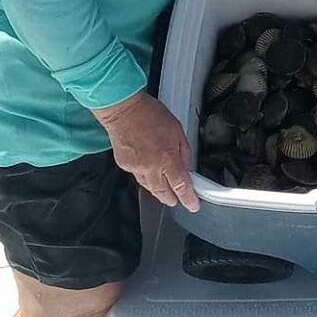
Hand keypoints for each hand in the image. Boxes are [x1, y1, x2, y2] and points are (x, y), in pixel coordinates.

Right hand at [93, 90, 200, 210]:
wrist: (123, 110)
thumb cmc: (150, 115)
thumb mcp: (177, 130)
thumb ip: (183, 152)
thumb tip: (186, 167)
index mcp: (167, 159)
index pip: (181, 186)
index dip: (188, 199)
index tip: (193, 205)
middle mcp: (151, 168)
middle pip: (163, 193)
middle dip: (172, 198)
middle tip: (178, 199)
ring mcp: (136, 168)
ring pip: (150, 187)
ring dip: (159, 189)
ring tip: (165, 187)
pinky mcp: (124, 166)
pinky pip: (138, 177)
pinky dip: (146, 176)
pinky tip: (149, 170)